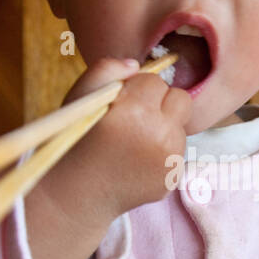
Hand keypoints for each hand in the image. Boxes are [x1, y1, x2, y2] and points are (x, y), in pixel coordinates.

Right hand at [62, 57, 192, 218]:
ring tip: (134, 141)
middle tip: (135, 117)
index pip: (156, 82)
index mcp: (136, 110)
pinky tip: (138, 160)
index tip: (122, 102)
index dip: (137, 89)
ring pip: (181, 125)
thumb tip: (136, 65)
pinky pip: (178, 150)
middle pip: (181, 99)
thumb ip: (107, 69)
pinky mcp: (173, 177)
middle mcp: (159, 134)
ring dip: (163, 127)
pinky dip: (162, 151)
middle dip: (161, 103)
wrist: (78, 193)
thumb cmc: (77, 139)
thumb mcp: (81, 96)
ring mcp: (169, 159)